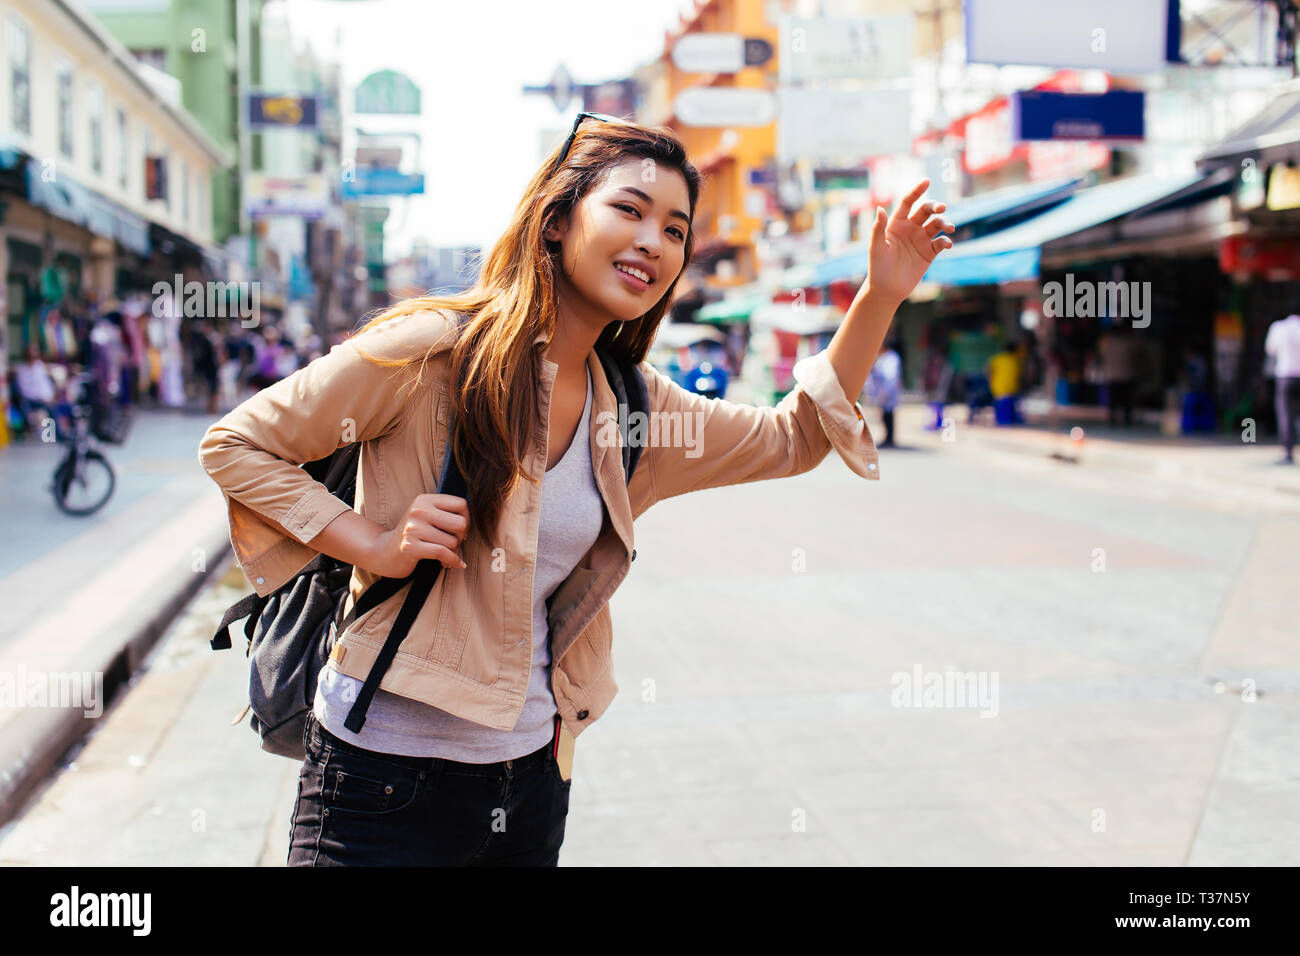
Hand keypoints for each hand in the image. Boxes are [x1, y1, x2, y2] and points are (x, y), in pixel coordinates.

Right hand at [368, 493, 469, 578]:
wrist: (383, 552)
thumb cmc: (412, 535)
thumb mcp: (426, 517)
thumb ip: (446, 514)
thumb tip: (471, 523)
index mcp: (424, 500)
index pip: (461, 504)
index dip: (466, 519)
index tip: (458, 530)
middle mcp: (418, 511)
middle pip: (461, 523)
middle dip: (460, 538)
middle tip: (452, 544)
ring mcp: (413, 528)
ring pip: (452, 542)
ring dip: (452, 552)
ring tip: (442, 554)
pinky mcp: (410, 547)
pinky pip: (443, 553)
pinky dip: (451, 561)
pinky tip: (451, 564)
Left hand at [863, 178, 954, 306]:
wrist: (887, 289)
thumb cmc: (877, 267)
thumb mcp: (876, 247)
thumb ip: (878, 228)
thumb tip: (879, 208)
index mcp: (897, 223)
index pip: (908, 202)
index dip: (917, 191)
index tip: (926, 181)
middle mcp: (911, 228)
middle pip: (926, 210)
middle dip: (935, 207)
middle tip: (941, 209)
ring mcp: (921, 240)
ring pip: (937, 224)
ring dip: (945, 222)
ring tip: (948, 227)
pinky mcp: (929, 253)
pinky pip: (941, 242)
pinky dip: (946, 241)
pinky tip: (946, 244)